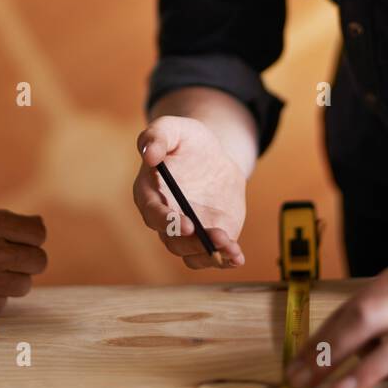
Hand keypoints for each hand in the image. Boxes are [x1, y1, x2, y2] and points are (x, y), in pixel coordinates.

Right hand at [0, 208, 47, 314]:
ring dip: (12, 279)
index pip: (38, 231)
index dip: (29, 235)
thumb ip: (2, 224)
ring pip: (25, 284)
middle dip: (25, 258)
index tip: (17, 238)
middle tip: (6, 257)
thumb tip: (38, 226)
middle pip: (38, 260)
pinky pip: (4, 302)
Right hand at [132, 115, 246, 268]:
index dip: (166, 222)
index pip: (152, 213)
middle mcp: (165, 218)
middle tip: (216, 237)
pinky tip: (238, 257)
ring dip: (210, 254)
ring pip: (192, 254)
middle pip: (173, 241)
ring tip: (231, 247)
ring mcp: (188, 231)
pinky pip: (213, 256)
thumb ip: (157, 135)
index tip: (185, 223)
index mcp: (149, 193)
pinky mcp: (209, 236)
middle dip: (193, 243)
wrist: (213, 156)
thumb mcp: (173, 128)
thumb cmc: (187, 141)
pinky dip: (224, 259)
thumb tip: (149, 154)